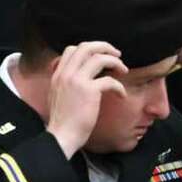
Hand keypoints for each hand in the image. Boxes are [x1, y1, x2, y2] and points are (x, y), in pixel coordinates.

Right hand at [46, 40, 127, 156]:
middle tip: (117, 54)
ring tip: (123, 70)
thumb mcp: (57, 94)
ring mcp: (77, 80)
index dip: (89, 49)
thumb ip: (65, 82)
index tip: (100, 57)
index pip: (72, 49)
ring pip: (99, 58)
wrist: (62, 134)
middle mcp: (66, 73)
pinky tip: (121, 95)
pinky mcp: (89, 91)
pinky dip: (119, 86)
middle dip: (105, 47)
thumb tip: (80, 78)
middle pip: (86, 47)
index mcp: (58, 73)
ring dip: (115, 62)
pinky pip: (109, 80)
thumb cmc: (62, 120)